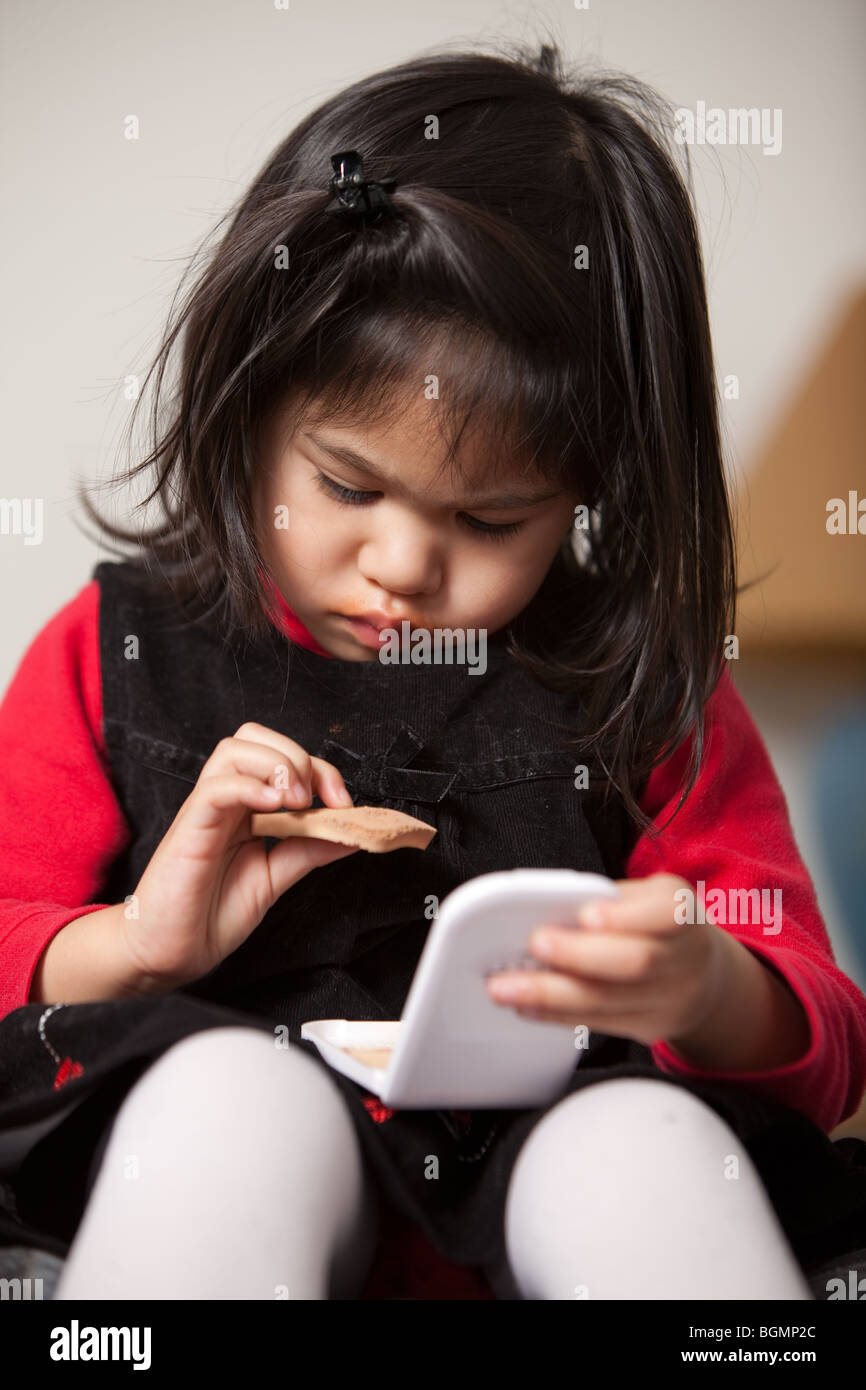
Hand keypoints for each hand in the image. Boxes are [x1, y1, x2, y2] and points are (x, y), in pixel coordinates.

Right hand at [122, 722, 359, 988]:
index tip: (344, 805)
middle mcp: (225, 801)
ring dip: (276, 765)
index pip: (281, 758)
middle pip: (254, 738)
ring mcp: (205, 811)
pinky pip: (216, 789)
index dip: (320, 770)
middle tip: (318, 799)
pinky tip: (273, 806)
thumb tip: (352, 832)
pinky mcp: (189, 828)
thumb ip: (307, 850)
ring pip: (234, 750)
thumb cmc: (211, 915)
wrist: (170, 953)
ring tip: (295, 803)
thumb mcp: (274, 878)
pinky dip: (249, 787)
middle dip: (297, 756)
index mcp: (245, 808)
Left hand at [485, 873, 724, 1047]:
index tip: (586, 915)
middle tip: (534, 945)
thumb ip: (613, 900)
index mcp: (682, 911)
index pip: (666, 913)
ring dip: (550, 995)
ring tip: (504, 987)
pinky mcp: (647, 1027)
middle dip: (578, 955)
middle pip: (635, 962)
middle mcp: (684, 958)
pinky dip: (556, 1014)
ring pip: (608, 1001)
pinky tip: (524, 1006)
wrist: (706, 976)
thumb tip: (549, 908)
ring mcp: (669, 999)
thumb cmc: (659, 925)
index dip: (627, 917)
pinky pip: (597, 1023)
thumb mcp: (650, 897)